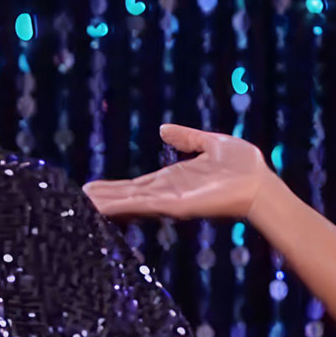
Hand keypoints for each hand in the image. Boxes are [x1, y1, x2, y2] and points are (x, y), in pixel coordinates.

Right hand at [81, 125, 278, 222]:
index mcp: (173, 180)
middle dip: (102, 199)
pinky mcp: (173, 205)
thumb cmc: (245, 169)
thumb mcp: (210, 144)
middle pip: (126, 197)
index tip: (90, 190)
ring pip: (128, 203)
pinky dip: (119, 206)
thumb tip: (163, 130)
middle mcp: (167, 193)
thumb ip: (187, 138)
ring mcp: (168, 201)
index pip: (135, 186)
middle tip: (74, 200)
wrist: (261, 186)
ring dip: (104, 204)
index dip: (113, 188)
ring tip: (78, 203)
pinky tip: (100, 207)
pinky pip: (141, 205)